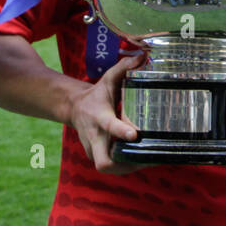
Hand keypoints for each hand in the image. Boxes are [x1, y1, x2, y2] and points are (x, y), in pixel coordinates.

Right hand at [64, 52, 146, 174]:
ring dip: (129, 168)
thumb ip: (124, 69)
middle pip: (104, 162)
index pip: (109, 125)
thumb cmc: (98, 95)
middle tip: (145, 159)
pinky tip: (142, 161)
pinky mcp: (97, 157)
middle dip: (124, 164)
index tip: (134, 134)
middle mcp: (95, 137)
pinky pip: (112, 167)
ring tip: (150, 160)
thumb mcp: (108, 79)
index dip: (121, 131)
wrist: (75, 108)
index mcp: (99, 117)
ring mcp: (94, 150)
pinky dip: (126, 167)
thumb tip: (142, 56)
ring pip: (109, 168)